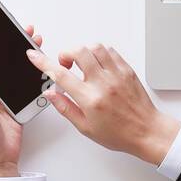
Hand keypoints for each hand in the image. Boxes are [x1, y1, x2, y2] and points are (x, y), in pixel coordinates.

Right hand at [26, 44, 180, 165]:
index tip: (34, 55)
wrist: (147, 131)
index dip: (43, 62)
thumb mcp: (85, 127)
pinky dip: (100, 53)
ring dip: (84, 52)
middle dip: (66, 53)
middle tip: (65, 64)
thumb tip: (50, 94)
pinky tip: (98, 64)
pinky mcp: (127, 69)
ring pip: (95, 47)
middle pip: (79, 52)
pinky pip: (110, 51)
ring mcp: (117, 74)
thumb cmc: (119, 133)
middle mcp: (103, 83)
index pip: (60, 75)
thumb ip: (65, 107)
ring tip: (82, 64)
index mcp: (90, 99)